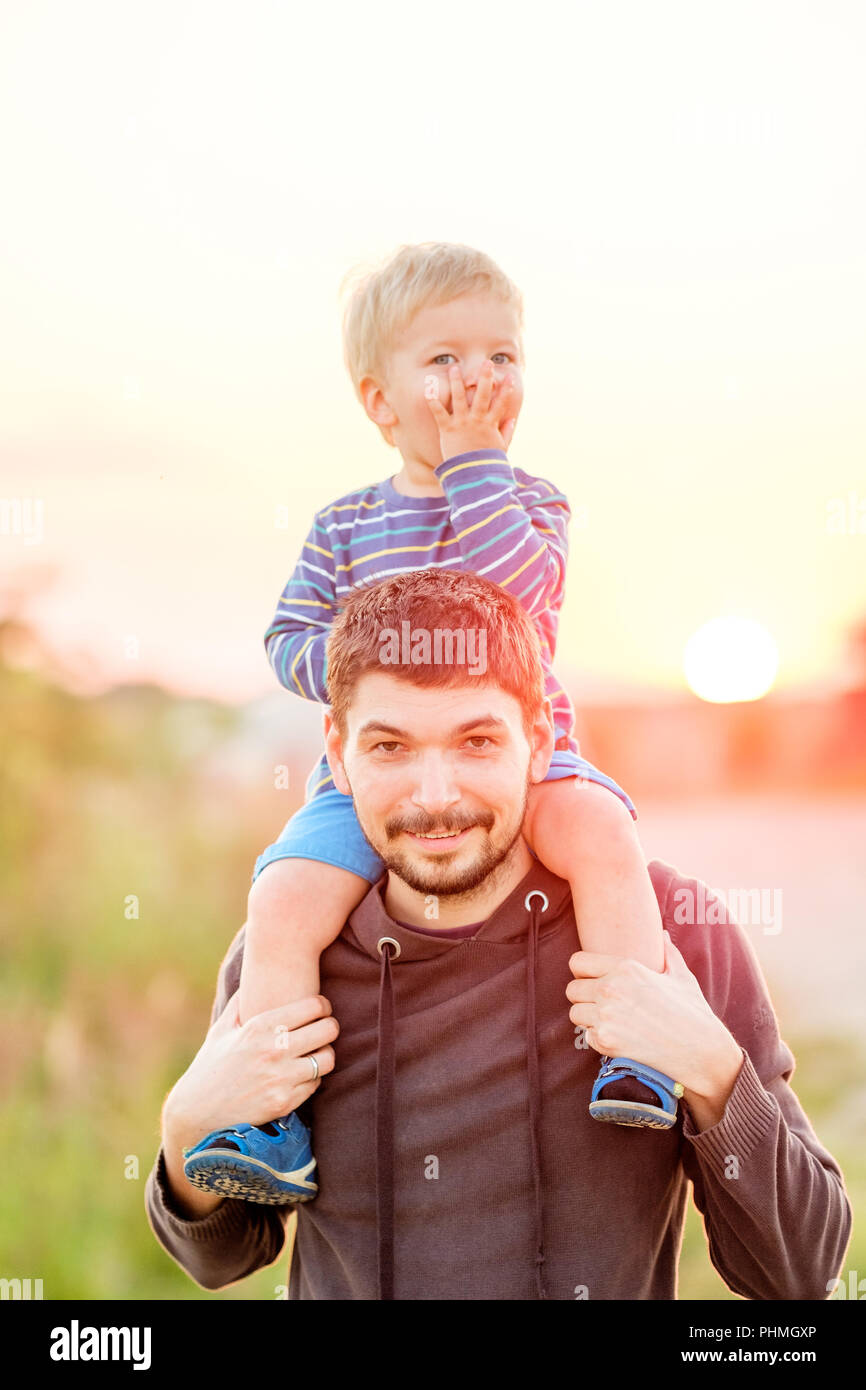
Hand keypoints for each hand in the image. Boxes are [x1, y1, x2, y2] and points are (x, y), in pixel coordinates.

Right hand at [164, 990, 339, 1145]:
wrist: (197, 1113)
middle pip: (328, 1030)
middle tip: (324, 1029)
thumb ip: (240, 1003)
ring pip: (328, 1059)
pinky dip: (312, 1078)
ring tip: (316, 1052)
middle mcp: (273, 1050)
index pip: (313, 1006)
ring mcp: (281, 1078)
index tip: (320, 1009)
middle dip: (330, 1027)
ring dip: (325, 1054)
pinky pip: (315, 1084)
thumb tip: (252, 979)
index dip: (323, 1005)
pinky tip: (301, 1075)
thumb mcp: (221, 1030)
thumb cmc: (210, 1067)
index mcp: (260, 1026)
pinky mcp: (285, 1102)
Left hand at [425, 360, 516, 461]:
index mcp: (490, 424)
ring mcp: (462, 424)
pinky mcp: (447, 429)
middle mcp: (477, 421)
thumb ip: (506, 432)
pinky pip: (439, 413)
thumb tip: (512, 419)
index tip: (510, 376)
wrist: (470, 476)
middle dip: (485, 378)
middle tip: (486, 363)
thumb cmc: (485, 463)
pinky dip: (433, 402)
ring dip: (457, 382)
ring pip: (460, 399)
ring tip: (454, 367)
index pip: (501, 403)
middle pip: (483, 395)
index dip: (506, 390)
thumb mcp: (500, 448)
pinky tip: (428, 389)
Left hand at [566, 931, 742, 1103]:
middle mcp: (611, 989)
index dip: (583, 972)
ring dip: (589, 1017)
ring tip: (610, 1020)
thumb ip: (667, 953)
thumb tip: (663, 935)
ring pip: (575, 1013)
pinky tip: (619, 1037)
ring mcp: (606, 1016)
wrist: (701, 1052)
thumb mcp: (681, 976)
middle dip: (584, 996)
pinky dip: (598, 1038)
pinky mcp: (605, 1041)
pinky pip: (587, 1036)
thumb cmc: (693, 1012)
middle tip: (602, 1004)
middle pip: (572, 989)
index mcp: (626, 968)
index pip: (577, 962)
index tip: (592, 980)